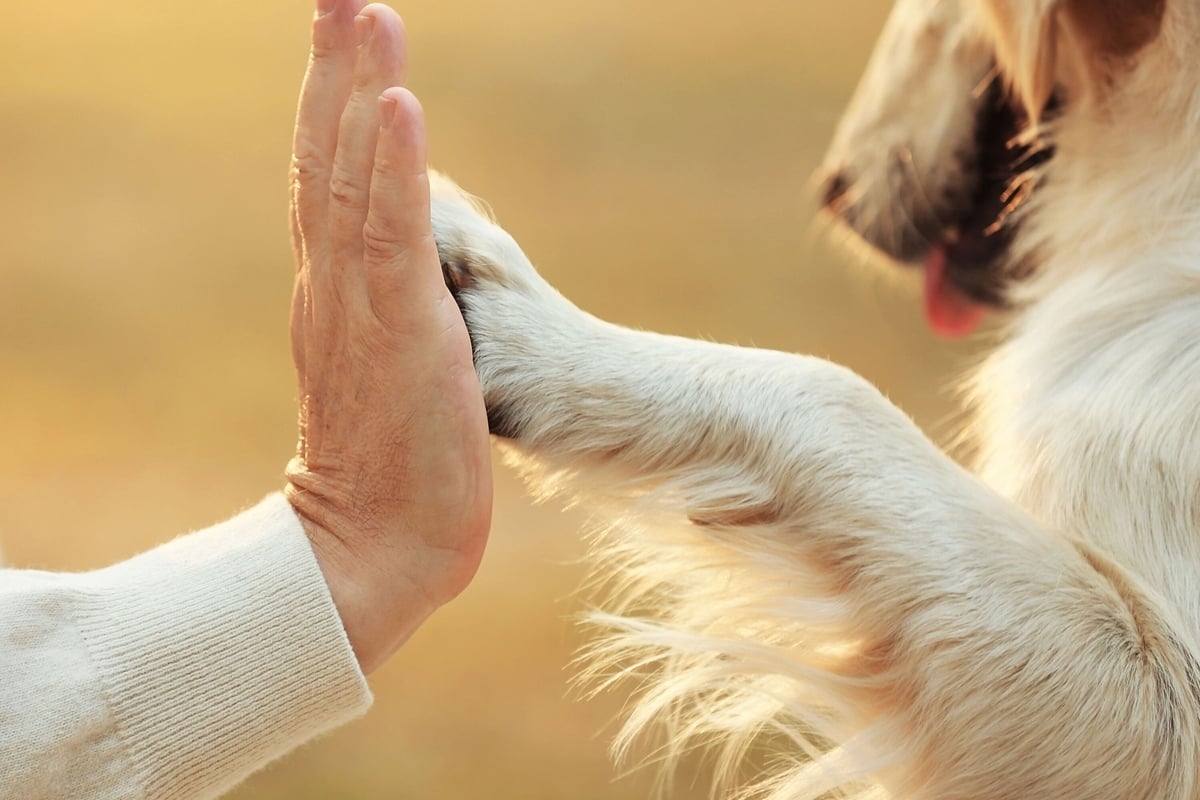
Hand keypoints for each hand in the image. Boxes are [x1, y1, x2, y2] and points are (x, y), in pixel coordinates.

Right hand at [285, 0, 491, 673]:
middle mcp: (335, 286)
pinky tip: (397, 107)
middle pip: (328, 159)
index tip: (343, 31)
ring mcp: (362, 307)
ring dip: (360, 93)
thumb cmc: (394, 463)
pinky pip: (392, 238)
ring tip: (365, 14)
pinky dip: (393, 169)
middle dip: (336, 71)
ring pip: (354, 182)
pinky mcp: (400, 333)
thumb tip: (409, 271)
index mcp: (336, 291)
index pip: (328, 178)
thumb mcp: (389, 366)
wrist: (379, 545)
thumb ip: (389, 310)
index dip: (334, 102)